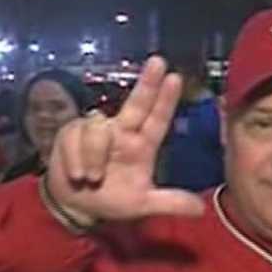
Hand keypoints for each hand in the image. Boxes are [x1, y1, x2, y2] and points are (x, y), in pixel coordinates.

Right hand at [45, 56, 205, 223]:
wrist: (74, 207)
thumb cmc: (110, 200)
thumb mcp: (140, 205)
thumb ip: (168, 203)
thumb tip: (200, 209)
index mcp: (140, 145)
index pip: (156, 119)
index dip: (165, 99)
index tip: (175, 77)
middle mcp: (121, 131)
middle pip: (136, 103)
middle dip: (147, 83)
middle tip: (159, 61)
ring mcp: (96, 130)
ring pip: (97, 130)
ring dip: (93, 157)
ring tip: (91, 179)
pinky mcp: (71, 132)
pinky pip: (74, 138)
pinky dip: (75, 160)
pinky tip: (76, 175)